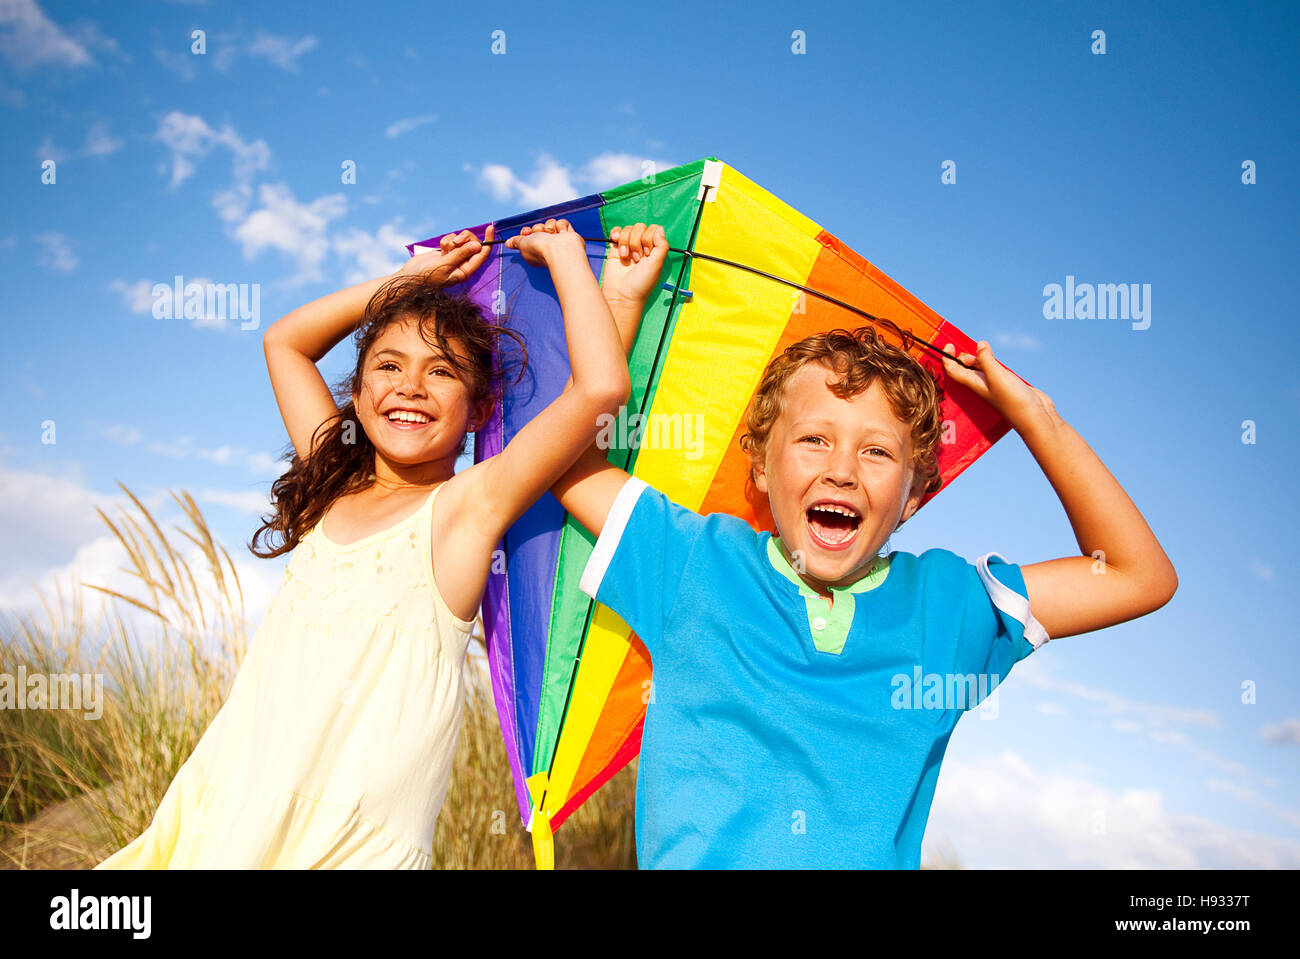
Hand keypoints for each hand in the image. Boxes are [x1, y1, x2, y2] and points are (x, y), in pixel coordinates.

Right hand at [398, 224, 494, 285]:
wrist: (411, 276)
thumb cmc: (427, 277)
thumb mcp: (445, 266)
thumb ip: (461, 255)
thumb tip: (477, 245)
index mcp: (466, 271)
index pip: (482, 255)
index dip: (488, 242)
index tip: (490, 228)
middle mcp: (463, 264)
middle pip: (473, 244)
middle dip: (465, 239)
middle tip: (455, 243)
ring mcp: (455, 257)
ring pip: (462, 240)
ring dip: (453, 240)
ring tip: (444, 250)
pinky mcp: (447, 251)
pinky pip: (452, 239)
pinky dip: (446, 240)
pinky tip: (440, 249)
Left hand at [504, 218, 583, 266]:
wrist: (561, 249)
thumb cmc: (541, 250)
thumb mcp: (523, 244)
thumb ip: (516, 242)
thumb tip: (508, 243)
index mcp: (534, 250)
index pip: (529, 234)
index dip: (527, 231)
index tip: (526, 232)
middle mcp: (546, 245)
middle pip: (539, 227)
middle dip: (538, 228)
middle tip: (540, 235)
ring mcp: (557, 240)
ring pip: (550, 223)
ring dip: (550, 227)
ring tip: (553, 235)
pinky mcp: (568, 235)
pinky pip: (562, 222)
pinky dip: (561, 226)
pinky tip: (562, 234)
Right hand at [601, 223, 668, 308]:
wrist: (621, 294)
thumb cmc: (641, 284)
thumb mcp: (657, 265)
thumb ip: (662, 246)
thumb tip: (660, 229)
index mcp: (654, 250)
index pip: (654, 230)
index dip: (649, 238)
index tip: (648, 254)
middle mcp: (642, 246)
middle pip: (640, 227)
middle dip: (637, 241)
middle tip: (637, 259)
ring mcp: (628, 246)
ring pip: (628, 229)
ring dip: (626, 241)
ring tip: (626, 257)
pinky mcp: (615, 248)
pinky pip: (616, 231)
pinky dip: (616, 234)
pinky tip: (616, 242)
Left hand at [941, 340, 1055, 428]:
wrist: (1034, 416)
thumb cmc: (1012, 399)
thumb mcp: (996, 375)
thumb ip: (986, 359)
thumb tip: (979, 344)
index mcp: (975, 384)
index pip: (954, 371)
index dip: (947, 359)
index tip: (949, 345)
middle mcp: (982, 385)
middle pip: (965, 370)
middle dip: (963, 357)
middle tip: (972, 350)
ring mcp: (995, 385)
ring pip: (980, 370)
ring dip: (978, 359)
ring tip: (984, 350)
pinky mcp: (1007, 384)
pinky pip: (993, 371)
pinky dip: (991, 363)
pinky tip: (996, 359)